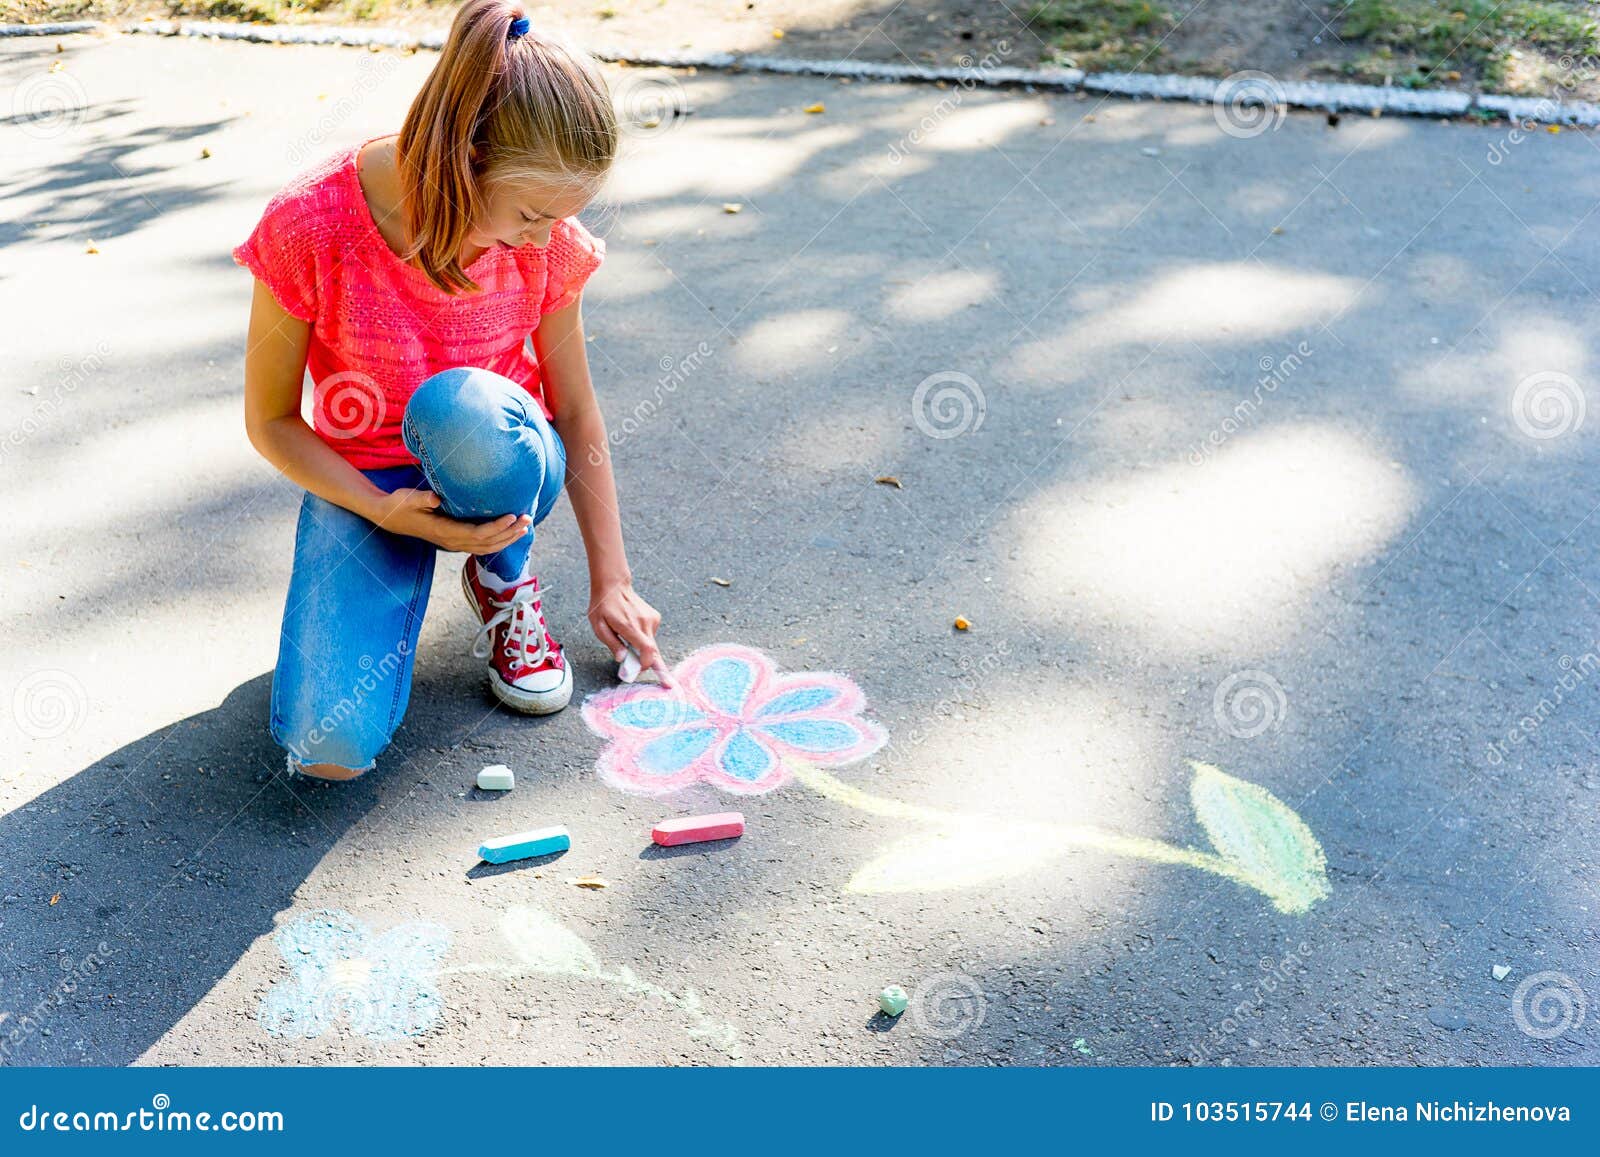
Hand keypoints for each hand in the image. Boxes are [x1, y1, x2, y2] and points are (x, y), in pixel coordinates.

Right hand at [368, 487, 531, 553]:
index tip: (511, 516)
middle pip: (488, 543)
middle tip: (527, 519)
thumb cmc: (398, 504)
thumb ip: (422, 499)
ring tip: (525, 527)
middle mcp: (452, 541)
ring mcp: (454, 543)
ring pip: (487, 547)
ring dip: (508, 539)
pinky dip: (498, 541)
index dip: (497, 527)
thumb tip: (435, 498)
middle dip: (509, 533)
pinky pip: (481, 546)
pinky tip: (510, 533)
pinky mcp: (455, 540)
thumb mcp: (407, 498)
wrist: (389, 517)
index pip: (477, 534)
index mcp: (444, 532)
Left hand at [587, 579, 671, 686]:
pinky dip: (643, 640)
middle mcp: (644, 623)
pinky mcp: (655, 618)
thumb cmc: (603, 607)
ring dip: (642, 650)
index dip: (647, 664)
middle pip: (654, 651)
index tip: (644, 672)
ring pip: (652, 645)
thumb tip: (622, 659)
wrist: (614, 586)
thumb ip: (612, 644)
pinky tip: (633, 631)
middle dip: (659, 668)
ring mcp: (652, 619)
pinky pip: (651, 637)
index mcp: (629, 626)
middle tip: (668, 683)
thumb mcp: (599, 627)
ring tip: (627, 640)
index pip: (647, 649)